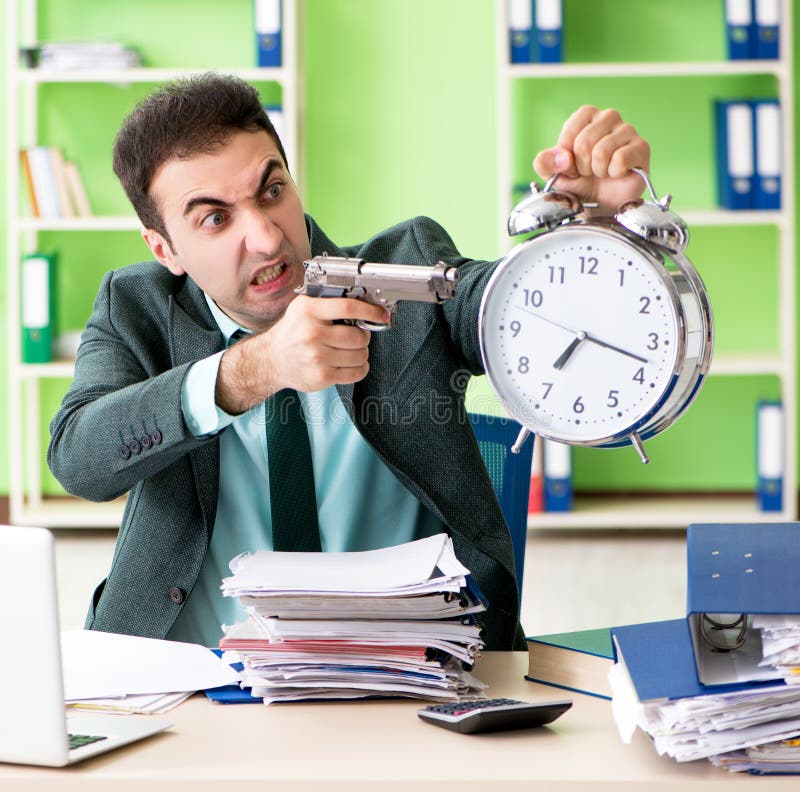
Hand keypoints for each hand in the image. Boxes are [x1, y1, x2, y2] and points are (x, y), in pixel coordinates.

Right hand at [215, 296, 388, 413]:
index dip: (370, 311)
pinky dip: (360, 368)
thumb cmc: (291, 333)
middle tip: (358, 336)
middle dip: (364, 337)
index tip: (380, 315)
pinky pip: (355, 373)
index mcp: (308, 311)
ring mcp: (317, 357)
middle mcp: (312, 333)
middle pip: (358, 336)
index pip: (348, 308)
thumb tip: (363, 305)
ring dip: (362, 353)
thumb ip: (328, 304)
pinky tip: (353, 364)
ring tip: (352, 351)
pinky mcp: (322, 376)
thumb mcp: (302, 309)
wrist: (271, 359)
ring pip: (359, 355)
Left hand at [532, 105, 649, 212]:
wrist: (601, 204)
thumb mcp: (554, 174)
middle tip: (588, 172)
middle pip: (584, 143)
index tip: (571, 165)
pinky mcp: (641, 147)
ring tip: (602, 172)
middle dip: (582, 166)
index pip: (570, 130)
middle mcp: (608, 117)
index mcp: (586, 116)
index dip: (567, 156)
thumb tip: (562, 158)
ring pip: (602, 151)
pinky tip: (617, 173)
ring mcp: (627, 130)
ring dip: (597, 171)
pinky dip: (614, 173)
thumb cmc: (580, 182)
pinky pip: (620, 159)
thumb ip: (545, 163)